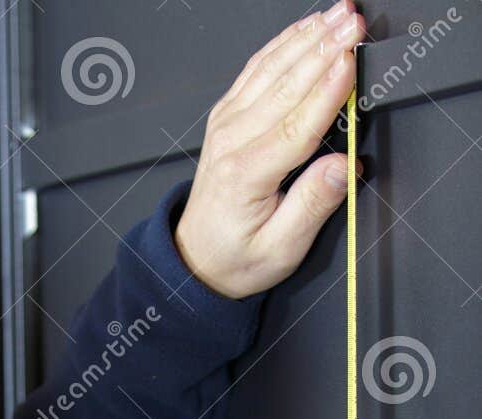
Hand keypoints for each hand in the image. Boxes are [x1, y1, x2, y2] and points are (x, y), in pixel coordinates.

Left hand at [174, 1, 365, 298]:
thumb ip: (312, 207)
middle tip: (356, 23)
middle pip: (286, 87)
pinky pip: (257, 68)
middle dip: (324, 49)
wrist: (196, 260)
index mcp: (246, 176)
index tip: (352, 61)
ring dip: (309, 36)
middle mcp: (232, 142)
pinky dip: (284, 42)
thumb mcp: (280, 251)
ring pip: (272, 69)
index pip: (295, 126)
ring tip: (341, 12)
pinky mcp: (227, 115)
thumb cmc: (238, 258)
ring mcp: (226, 124)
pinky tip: (307, 25)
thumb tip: (344, 167)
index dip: (327, 91)